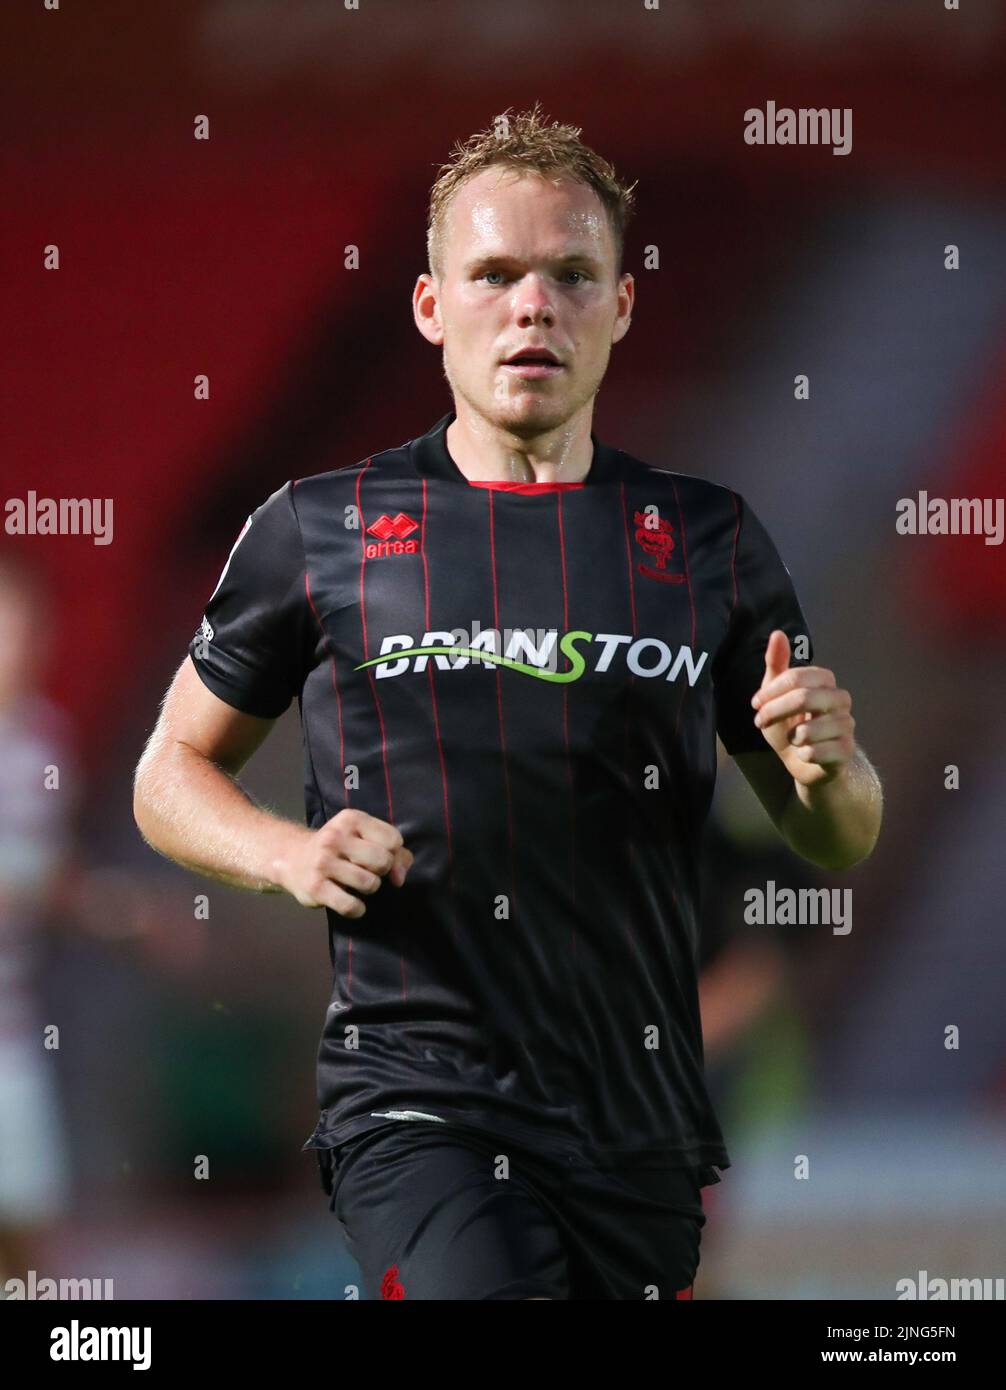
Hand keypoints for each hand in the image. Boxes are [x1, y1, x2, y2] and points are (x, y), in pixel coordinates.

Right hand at [270, 808, 412, 917]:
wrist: (293, 859)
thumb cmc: (339, 849)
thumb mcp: (364, 838)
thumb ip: (395, 852)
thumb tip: (399, 878)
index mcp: (351, 819)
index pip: (393, 839)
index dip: (394, 853)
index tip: (382, 857)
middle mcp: (335, 837)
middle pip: (383, 861)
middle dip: (382, 871)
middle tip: (369, 870)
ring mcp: (323, 862)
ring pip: (369, 884)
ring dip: (370, 888)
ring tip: (358, 883)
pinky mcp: (315, 887)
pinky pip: (350, 905)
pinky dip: (357, 909)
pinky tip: (352, 903)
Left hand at [750, 630, 855, 786]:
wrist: (805, 762)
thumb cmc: (790, 724)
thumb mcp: (777, 695)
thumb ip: (777, 665)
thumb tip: (777, 633)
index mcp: (825, 682)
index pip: (797, 677)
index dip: (771, 691)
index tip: (755, 703)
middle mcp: (840, 700)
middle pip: (804, 698)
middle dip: (775, 712)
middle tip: (760, 721)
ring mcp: (846, 725)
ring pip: (810, 729)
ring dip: (790, 737)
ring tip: (791, 739)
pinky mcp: (846, 751)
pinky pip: (817, 752)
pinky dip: (802, 754)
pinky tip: (805, 753)